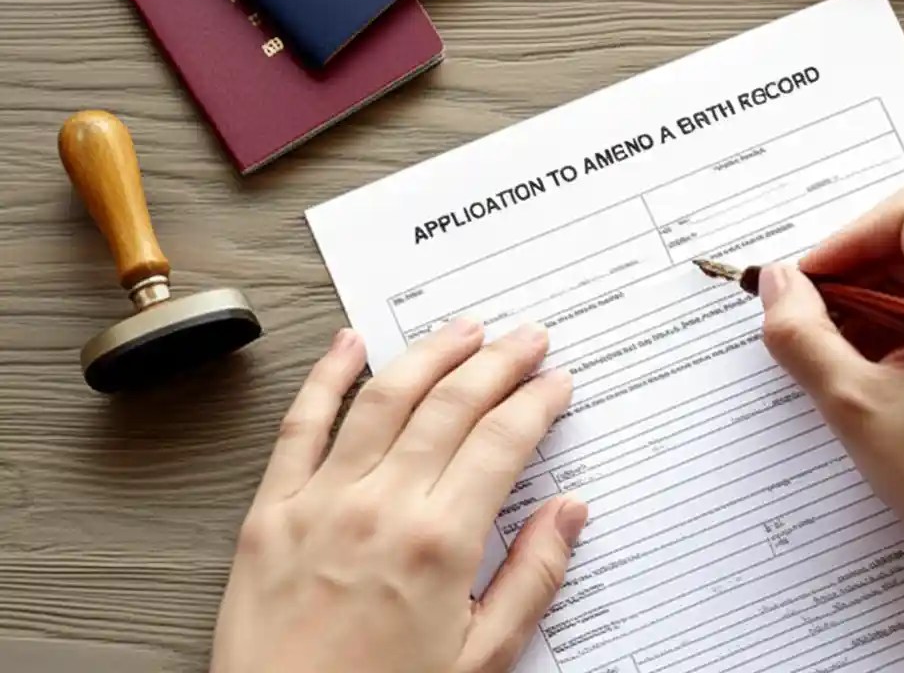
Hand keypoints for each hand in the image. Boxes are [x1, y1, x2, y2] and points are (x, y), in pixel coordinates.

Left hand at [210, 321, 587, 672]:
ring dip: (430, 352)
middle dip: (498, 361)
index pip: (502, 441)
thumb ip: (532, 579)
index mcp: (441, 543)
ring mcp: (321, 501)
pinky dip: (326, 375)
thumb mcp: (481, 659)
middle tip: (526, 338)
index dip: (537, 402)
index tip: (556, 383)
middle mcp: (382, 506)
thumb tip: (570, 513)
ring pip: (385, 397)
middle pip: (452, 404)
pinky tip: (349, 343)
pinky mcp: (270, 511)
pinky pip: (301, 424)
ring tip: (463, 328)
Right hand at [759, 183, 903, 672]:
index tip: (807, 288)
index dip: (845, 241)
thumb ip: (802, 334)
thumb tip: (777, 283)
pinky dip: (902, 325)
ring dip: (873, 304)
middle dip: (853, 277)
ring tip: (842, 361)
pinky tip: (876, 373)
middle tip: (810, 327)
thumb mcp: (854, 404)